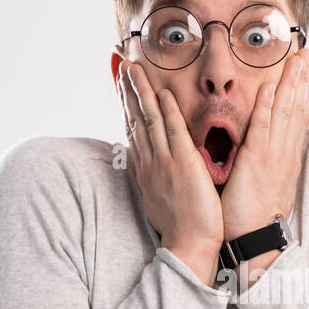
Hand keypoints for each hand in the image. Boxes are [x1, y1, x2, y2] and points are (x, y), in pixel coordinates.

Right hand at [117, 58, 223, 284]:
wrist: (189, 246)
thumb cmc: (182, 228)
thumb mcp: (163, 199)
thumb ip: (160, 179)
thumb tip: (158, 170)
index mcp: (146, 170)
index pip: (133, 129)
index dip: (125, 104)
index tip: (120, 83)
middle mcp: (150, 162)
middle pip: (134, 118)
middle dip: (126, 89)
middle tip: (120, 62)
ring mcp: (164, 163)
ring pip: (149, 119)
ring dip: (141, 91)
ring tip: (133, 67)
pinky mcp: (182, 165)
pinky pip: (173, 132)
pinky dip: (167, 111)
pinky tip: (162, 92)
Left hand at [220, 48, 308, 241]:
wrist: (256, 241)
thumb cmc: (255, 218)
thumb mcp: (267, 186)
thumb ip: (268, 164)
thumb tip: (268, 151)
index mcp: (288, 159)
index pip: (299, 119)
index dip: (305, 93)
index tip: (308, 72)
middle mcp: (285, 154)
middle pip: (297, 110)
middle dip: (302, 80)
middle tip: (307, 54)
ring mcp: (274, 157)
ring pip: (285, 114)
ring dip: (291, 84)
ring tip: (296, 60)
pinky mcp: (257, 162)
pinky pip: (263, 129)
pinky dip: (268, 107)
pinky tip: (272, 88)